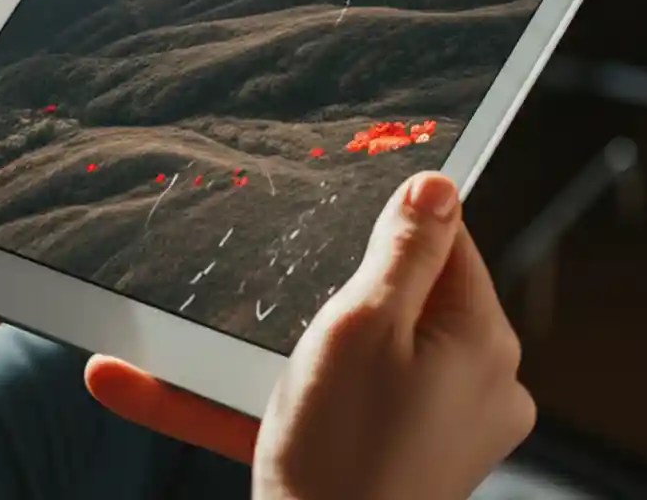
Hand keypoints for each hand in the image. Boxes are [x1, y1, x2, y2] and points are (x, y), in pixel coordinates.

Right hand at [87, 173, 534, 499]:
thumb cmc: (340, 456)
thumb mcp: (363, 325)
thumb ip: (404, 249)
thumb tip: (437, 186)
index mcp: (481, 341)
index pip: (449, 245)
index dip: (394, 227)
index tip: (342, 221)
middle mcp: (478, 386)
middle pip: (401, 304)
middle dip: (331, 300)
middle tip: (282, 310)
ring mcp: (442, 430)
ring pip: (357, 361)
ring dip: (283, 356)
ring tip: (199, 354)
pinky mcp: (402, 461)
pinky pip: (336, 411)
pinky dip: (271, 403)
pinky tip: (166, 393)